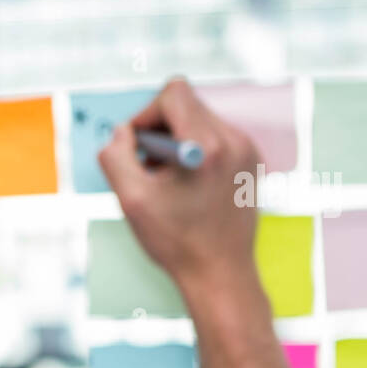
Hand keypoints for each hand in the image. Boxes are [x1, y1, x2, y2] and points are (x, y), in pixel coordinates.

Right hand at [97, 77, 262, 302]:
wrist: (220, 275)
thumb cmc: (176, 241)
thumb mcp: (131, 200)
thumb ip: (115, 157)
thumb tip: (120, 132)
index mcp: (207, 145)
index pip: (174, 93)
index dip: (146, 114)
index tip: (136, 147)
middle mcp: (234, 141)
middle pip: (187, 104)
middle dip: (159, 130)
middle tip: (149, 169)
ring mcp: (247, 150)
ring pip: (200, 120)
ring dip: (175, 142)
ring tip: (167, 182)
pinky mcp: (251, 162)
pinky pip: (215, 138)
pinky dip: (194, 153)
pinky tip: (186, 187)